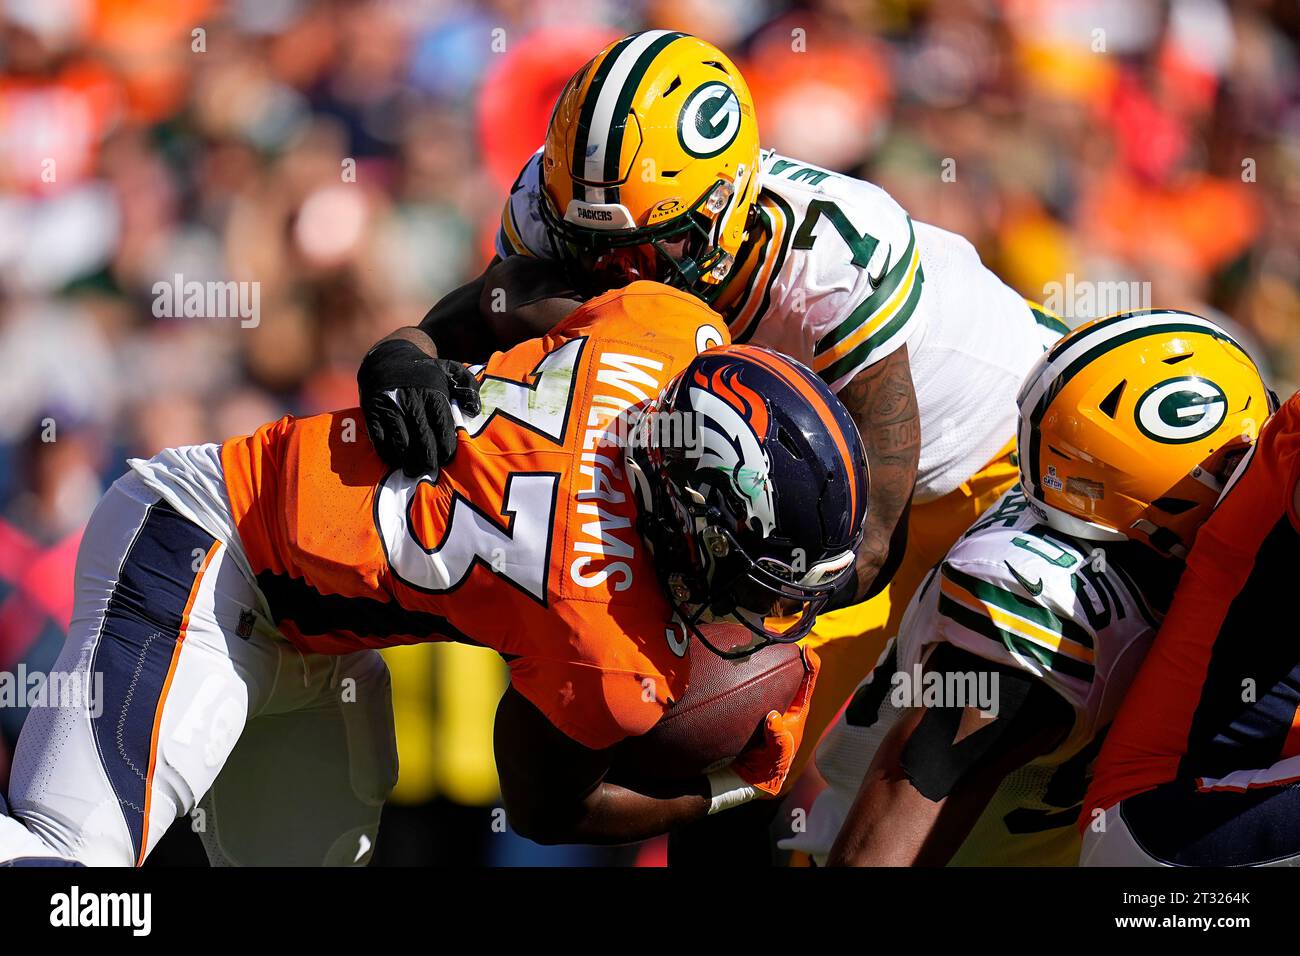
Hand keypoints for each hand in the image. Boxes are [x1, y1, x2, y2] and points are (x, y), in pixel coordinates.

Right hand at [358, 338, 481, 478]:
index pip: (443, 428)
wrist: (388, 358)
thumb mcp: (450, 370)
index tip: (446, 457)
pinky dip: (388, 454)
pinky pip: (381, 441)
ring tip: (414, 470)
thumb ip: (467, 387)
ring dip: (408, 462)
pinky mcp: (373, 413)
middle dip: (429, 461)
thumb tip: (474, 410)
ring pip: (402, 444)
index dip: (446, 448)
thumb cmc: (425, 371)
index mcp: (433, 393)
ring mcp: (390, 408)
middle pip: (423, 441)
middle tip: (430, 472)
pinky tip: (396, 459)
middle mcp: (412, 402)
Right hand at [731, 646, 819, 795]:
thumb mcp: (777, 754)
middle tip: (782, 637)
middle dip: (790, 655)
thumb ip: (777, 738)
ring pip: (776, 678)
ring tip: (766, 642)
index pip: (808, 684)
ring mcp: (771, 705)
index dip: (810, 665)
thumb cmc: (770, 766)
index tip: (806, 649)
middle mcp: (786, 705)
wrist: (749, 777)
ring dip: (773, 661)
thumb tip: (772, 716)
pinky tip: (744, 662)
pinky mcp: (755, 708)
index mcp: (798, 713)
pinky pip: (757, 685)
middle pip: (793, 675)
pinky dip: (754, 672)